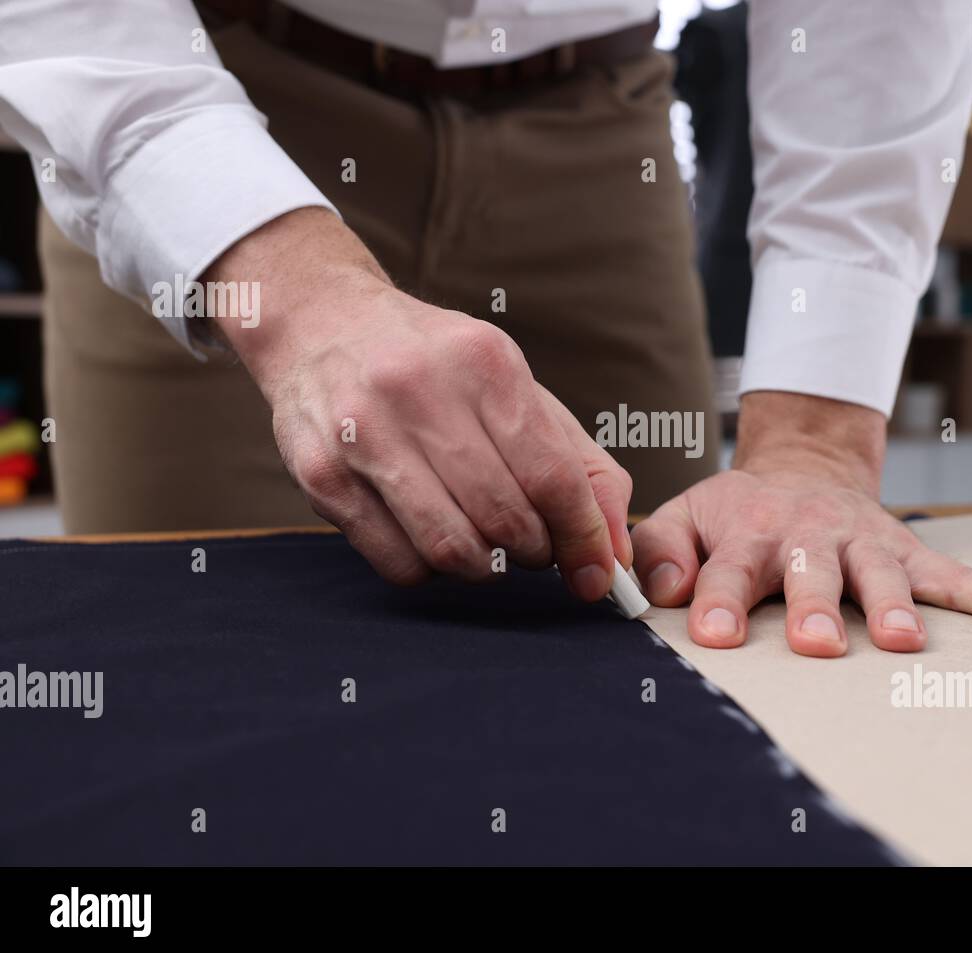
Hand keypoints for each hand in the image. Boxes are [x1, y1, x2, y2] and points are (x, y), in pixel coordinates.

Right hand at [206, 209, 631, 598]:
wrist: (325, 324)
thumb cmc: (440, 369)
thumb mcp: (519, 391)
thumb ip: (582, 468)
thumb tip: (614, 551)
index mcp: (484, 362)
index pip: (552, 476)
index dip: (583, 537)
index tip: (597, 572)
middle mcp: (419, 392)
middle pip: (504, 519)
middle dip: (533, 551)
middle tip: (532, 544)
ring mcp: (363, 434)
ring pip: (451, 548)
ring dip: (484, 566)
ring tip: (486, 545)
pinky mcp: (321, 475)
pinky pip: (398, 562)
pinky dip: (430, 569)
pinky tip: (432, 537)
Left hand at [632, 392, 971, 655]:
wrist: (802, 469)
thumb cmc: (738, 513)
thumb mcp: (687, 517)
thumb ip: (661, 551)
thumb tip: (664, 592)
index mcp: (749, 531)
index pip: (728, 570)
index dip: (718, 601)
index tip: (714, 636)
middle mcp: (809, 535)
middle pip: (811, 572)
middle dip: (814, 606)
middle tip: (817, 643)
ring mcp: (863, 542)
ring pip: (881, 575)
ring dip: (893, 607)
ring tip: (903, 642)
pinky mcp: (907, 550)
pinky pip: (954, 574)